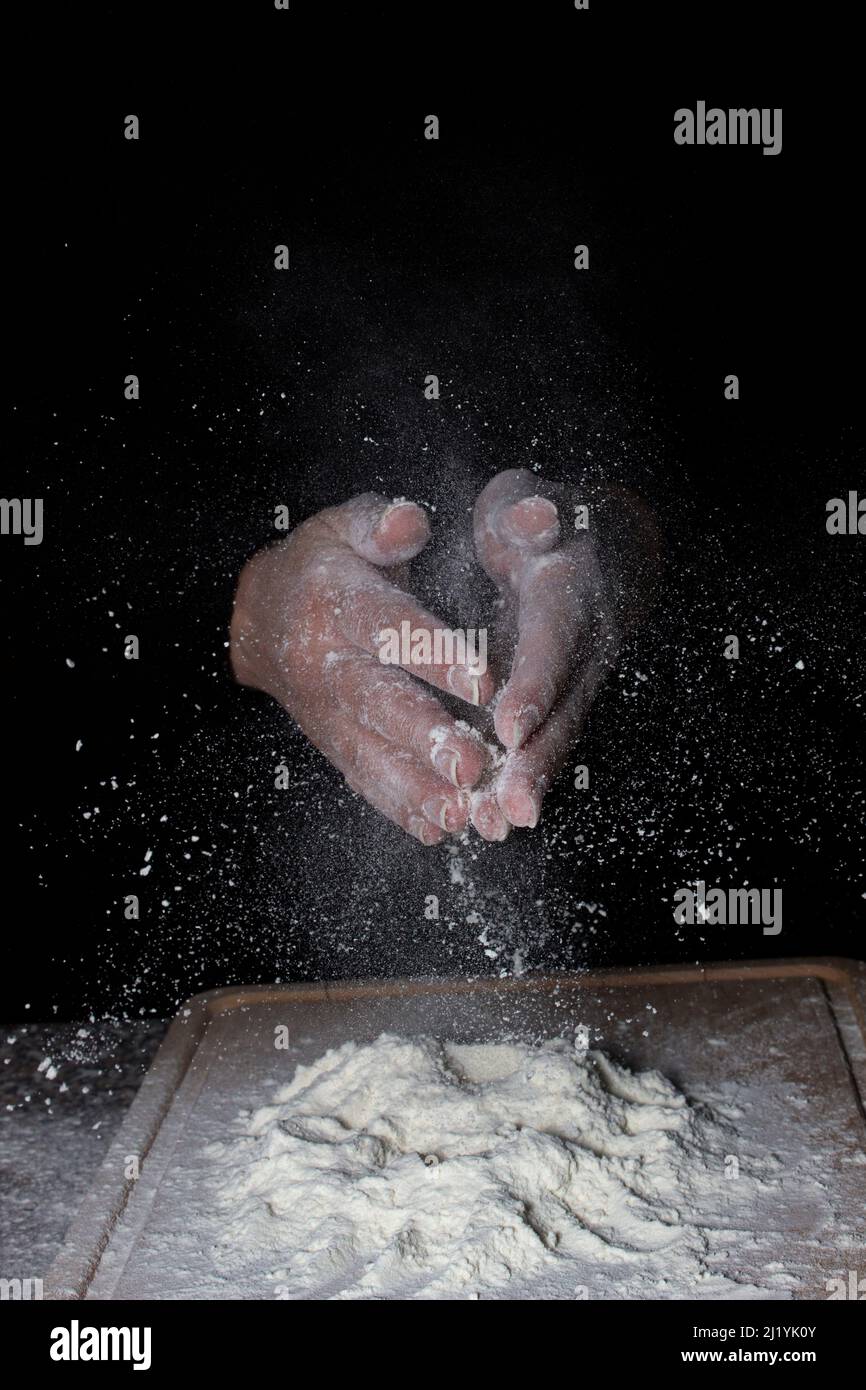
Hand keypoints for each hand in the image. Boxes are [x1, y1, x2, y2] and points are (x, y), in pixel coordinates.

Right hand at [229, 494, 494, 843]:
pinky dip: (399, 808)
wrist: (263, 613)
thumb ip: (380, 524)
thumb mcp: (346, 525)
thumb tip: (408, 522)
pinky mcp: (332, 743)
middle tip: (473, 765)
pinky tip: (438, 830)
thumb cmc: (325, 563)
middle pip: (379, 702)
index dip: (435, 653)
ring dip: (417, 788)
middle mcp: (326, 663)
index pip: (389, 628)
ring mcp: (326, 712)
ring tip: (462, 814)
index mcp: (336, 602)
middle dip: (426, 737)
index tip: (484, 679)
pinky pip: (364, 779)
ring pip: (372, 753)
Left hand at [469, 468, 661, 839]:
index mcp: (570, 592)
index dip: (534, 684)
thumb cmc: (534, 521)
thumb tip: (536, 515)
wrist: (588, 545)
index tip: (509, 726)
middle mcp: (584, 643)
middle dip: (536, 760)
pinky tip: (491, 820)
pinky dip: (522, 781)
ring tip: (499, 827)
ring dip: (531, 783)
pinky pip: (544, 743)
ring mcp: (578, 678)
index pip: (553, 641)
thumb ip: (527, 512)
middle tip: (510, 807)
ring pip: (557, 735)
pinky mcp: (562, 700)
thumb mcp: (525, 503)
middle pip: (564, 707)